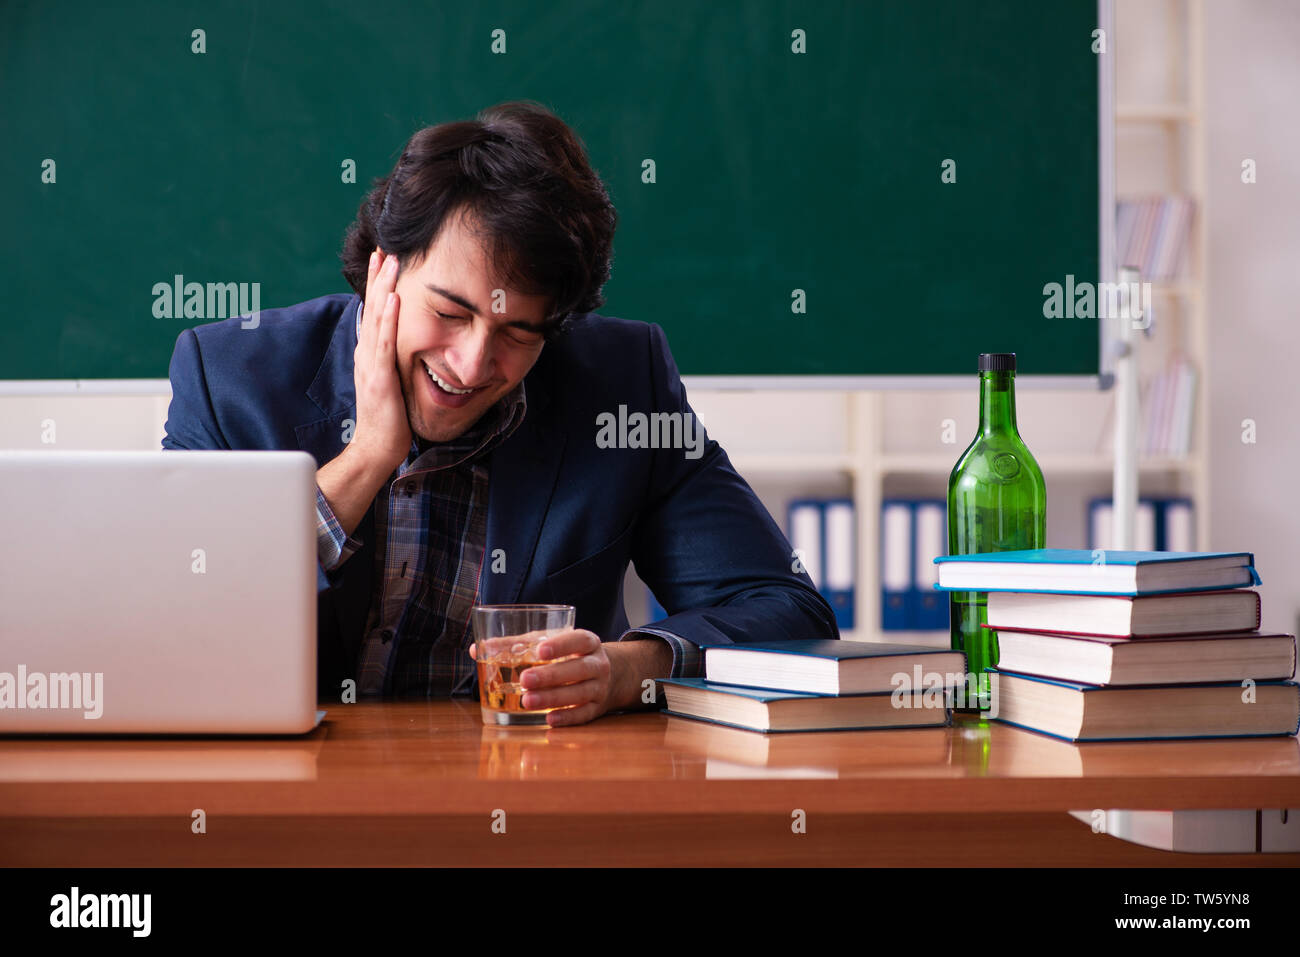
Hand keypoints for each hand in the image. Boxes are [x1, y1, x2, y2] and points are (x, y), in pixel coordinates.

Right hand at [349, 248, 410, 472]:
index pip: (374, 311)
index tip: (383, 258)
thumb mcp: (389, 381)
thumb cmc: (387, 419)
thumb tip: (398, 344)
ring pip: (377, 318)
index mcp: (370, 353)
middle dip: (378, 276)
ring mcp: (371, 364)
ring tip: (391, 261)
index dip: (377, 284)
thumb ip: (390, 360)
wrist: (376, 448)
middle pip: (372, 307)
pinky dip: (389, 319)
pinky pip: (385, 343)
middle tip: (385, 248)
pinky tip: (394, 299)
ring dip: (384, 287)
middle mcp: (367, 353)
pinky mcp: (380, 378)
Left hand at [470, 629, 613, 726]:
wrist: (611, 675)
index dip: (561, 645)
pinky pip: (584, 714)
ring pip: (579, 693)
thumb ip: (517, 645)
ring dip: (553, 698)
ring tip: (527, 701)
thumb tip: (476, 649)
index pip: (579, 640)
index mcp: (587, 642)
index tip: (540, 651)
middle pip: (579, 669)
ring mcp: (600, 687)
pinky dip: (567, 718)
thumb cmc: (568, 655)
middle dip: (551, 675)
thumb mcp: (551, 644)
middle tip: (525, 680)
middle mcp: (598, 664)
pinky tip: (548, 720)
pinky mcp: (597, 708)